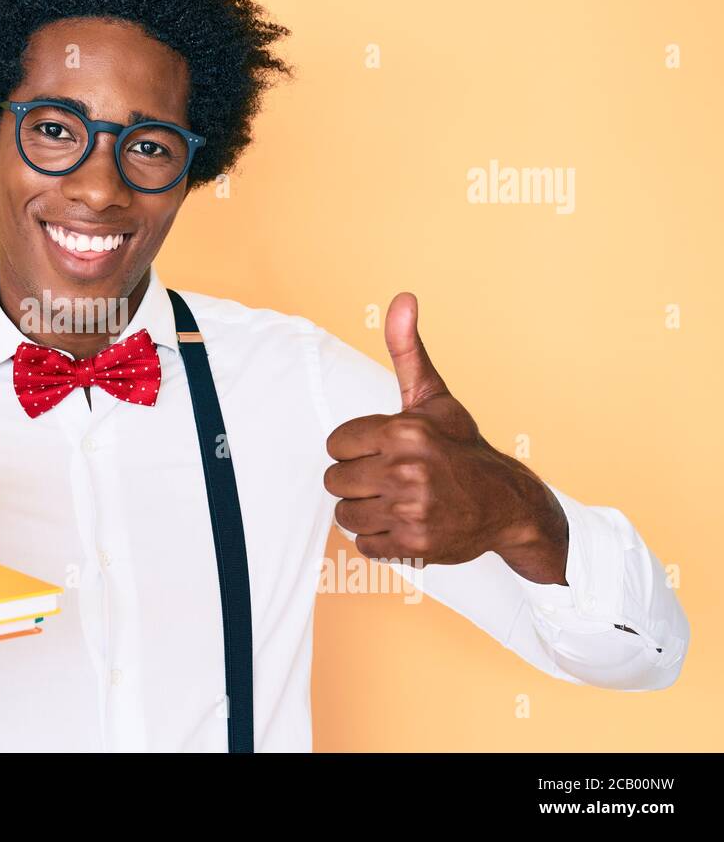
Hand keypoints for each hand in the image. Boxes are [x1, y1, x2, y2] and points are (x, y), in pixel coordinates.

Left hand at [323, 293, 568, 583]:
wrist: (508, 503)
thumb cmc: (462, 447)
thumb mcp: (433, 397)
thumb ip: (407, 350)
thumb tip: (401, 298)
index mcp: (404, 431)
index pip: (335, 444)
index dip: (355, 448)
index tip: (382, 450)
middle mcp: (406, 470)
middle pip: (335, 481)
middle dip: (357, 480)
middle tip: (389, 477)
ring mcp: (411, 510)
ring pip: (345, 514)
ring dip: (366, 510)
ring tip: (396, 500)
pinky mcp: (414, 545)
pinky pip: (364, 544)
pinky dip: (380, 538)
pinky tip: (404, 523)